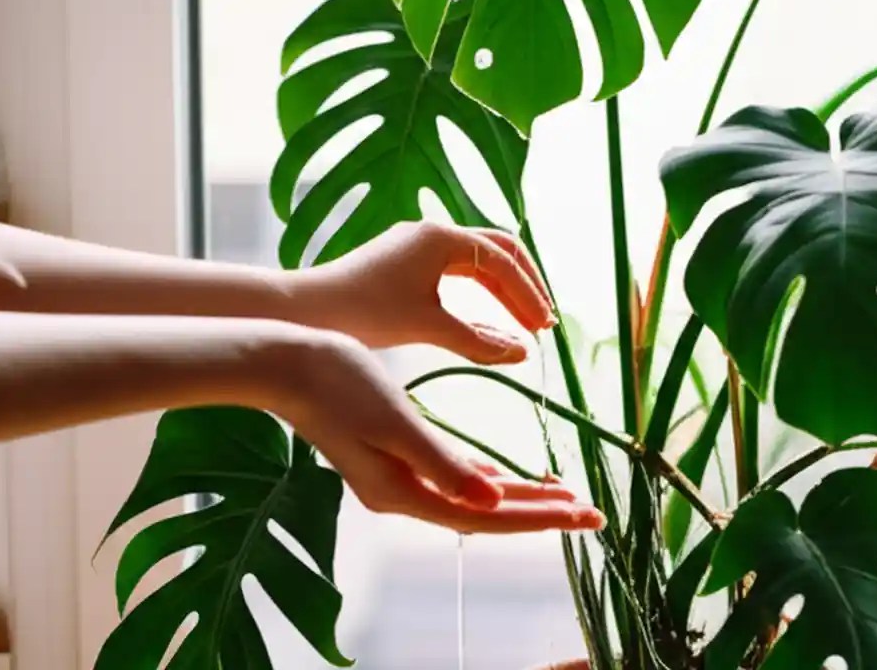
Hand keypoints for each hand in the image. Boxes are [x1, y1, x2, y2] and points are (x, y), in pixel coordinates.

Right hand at [272, 329, 602, 533]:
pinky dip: (486, 478)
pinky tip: (505, 476)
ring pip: (473, 495)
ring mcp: (395, 476)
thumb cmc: (338, 381)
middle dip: (540, 513)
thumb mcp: (394, 420)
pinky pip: (454, 476)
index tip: (582, 512)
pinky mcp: (392, 454)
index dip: (536, 517)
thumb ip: (442, 462)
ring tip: (564, 496)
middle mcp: (401, 492)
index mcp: (402, 489)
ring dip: (519, 496)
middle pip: (484, 512)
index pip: (484, 515)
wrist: (284, 359)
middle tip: (592, 511)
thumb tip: (492, 494)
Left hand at [293, 221, 554, 361]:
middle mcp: (433, 232)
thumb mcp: (427, 327)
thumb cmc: (362, 313)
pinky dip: (479, 291)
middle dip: (525, 283)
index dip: (530, 295)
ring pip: (478, 259)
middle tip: (543, 320)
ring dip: (504, 287)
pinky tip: (486, 316)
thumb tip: (522, 352)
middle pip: (499, 250)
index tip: (544, 328)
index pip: (504, 261)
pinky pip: (457, 269)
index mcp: (442, 238)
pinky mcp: (405, 261)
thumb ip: (479, 340)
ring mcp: (417, 244)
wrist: (304, 311)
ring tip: (523, 320)